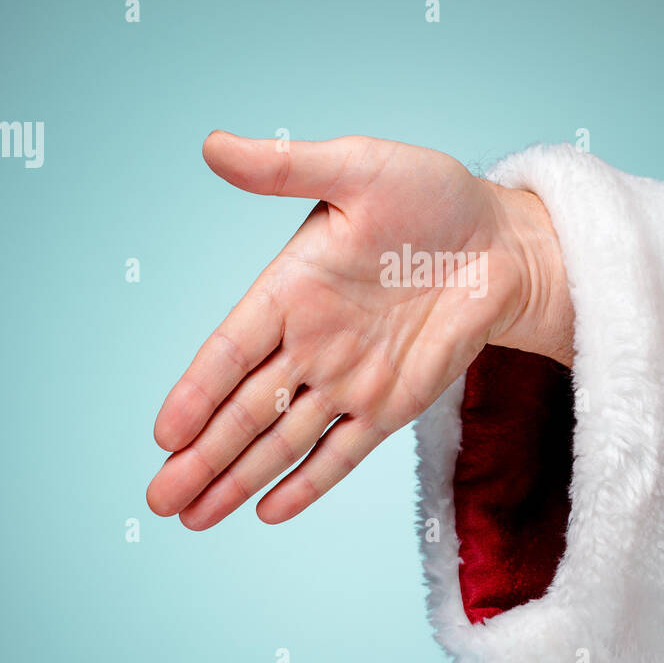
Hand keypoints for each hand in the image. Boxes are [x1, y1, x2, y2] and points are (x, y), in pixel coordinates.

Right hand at [146, 132, 572, 528]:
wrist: (505, 240)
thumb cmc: (433, 195)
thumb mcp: (359, 168)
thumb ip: (286, 167)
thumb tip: (212, 146)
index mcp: (292, 288)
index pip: (230, 350)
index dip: (197, 393)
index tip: (164, 435)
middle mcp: (312, 341)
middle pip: (245, 410)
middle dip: (200, 457)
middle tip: (158, 500)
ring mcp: (350, 378)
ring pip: (283, 440)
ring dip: (238, 478)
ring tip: (191, 516)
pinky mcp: (393, 404)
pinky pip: (343, 451)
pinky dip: (308, 482)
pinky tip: (267, 512)